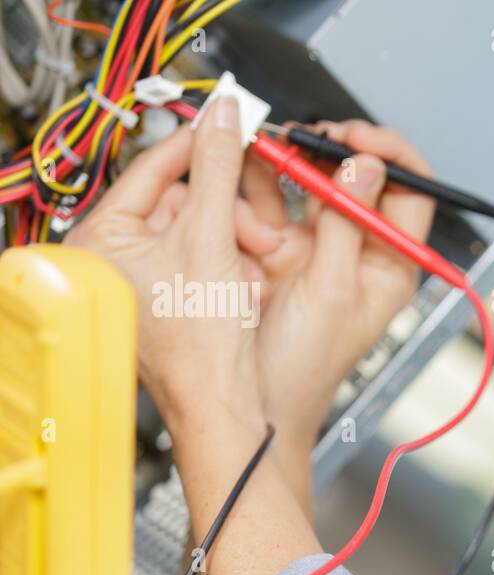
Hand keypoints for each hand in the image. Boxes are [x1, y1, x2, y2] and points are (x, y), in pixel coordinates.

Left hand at [65, 96, 283, 436]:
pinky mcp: (164, 298)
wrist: (220, 403)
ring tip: (252, 270)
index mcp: (101, 238)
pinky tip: (245, 287)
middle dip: (229, 218)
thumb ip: (219, 167)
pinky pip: (203, 259)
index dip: (200, 147)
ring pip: (200, 231)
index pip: (152, 167)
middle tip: (257, 231)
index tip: (232, 127)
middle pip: (183, 203)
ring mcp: (139, 280)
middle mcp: (112, 258)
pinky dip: (231, 266)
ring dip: (237, 245)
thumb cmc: (200, 346)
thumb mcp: (214, 238)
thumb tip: (225, 116)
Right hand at [237, 120, 436, 447]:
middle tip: (307, 134)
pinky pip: (274, 199)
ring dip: (293, 158)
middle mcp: (360, 250)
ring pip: (313, 183)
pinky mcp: (278, 247)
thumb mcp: (330, 290)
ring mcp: (319, 246)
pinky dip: (261, 178)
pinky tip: (246, 166)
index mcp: (392, 264)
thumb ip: (347, 226)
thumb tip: (367, 168)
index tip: (356, 137)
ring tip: (272, 142)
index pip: (410, 192)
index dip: (390, 155)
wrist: (253, 402)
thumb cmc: (304, 366)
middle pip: (360, 178)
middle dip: (333, 149)